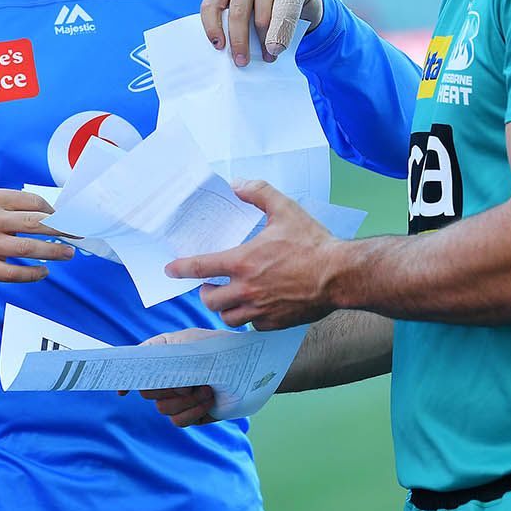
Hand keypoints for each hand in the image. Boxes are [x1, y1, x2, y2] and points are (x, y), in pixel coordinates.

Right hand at [0, 188, 75, 287]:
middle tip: (78, 234)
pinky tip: (45, 271)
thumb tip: (55, 214)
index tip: (67, 219)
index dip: (55, 211)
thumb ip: (15, 207)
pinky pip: (14, 273)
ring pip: (28, 248)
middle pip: (35, 223)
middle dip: (62, 229)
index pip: (33, 202)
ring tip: (68, 253)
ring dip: (53, 252)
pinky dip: (34, 273)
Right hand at [120, 328, 230, 427]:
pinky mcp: (191, 414)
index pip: (137, 366)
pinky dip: (192, 411)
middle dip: (166, 388)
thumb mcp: (193, 342)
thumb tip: (143, 364)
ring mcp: (178, 398)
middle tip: (188, 383)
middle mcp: (167, 377)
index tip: (123, 388)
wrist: (249, 366)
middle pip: (147, 391)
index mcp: (163, 355)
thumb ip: (166, 351)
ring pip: (163, 407)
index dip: (126, 378)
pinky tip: (208, 401)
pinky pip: (179, 420)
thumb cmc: (221, 347)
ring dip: (185, 400)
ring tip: (207, 389)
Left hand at [165, 180, 341, 329]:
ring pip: (228, 317)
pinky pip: (252, 325)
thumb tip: (237, 184)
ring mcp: (260, 310)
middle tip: (209, 284)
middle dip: (205, 292)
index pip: (201, 267)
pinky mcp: (275, 323)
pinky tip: (256, 307)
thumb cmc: (313, 244)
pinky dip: (249, 318)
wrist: (340, 275)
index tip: (170, 270)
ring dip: (224, 308)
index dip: (181, 269)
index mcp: (243, 262)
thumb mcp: (285, 209)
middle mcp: (246, 289)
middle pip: (210, 299)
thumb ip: (258, 193)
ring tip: (228, 298)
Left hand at [201, 0, 323, 66]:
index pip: (211, 4)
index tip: (219, 47)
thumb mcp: (245, 16)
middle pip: (238, 12)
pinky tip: (280, 47)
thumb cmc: (264, 11)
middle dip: (239, 41)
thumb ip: (235, 28)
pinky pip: (285, 13)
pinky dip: (282, 34)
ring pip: (262, 16)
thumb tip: (232, 56)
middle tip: (242, 61)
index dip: (212, 26)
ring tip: (267, 57)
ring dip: (264, 42)